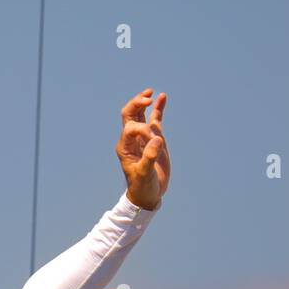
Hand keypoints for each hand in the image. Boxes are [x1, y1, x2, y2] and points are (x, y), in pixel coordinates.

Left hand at [115, 89, 168, 210]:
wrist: (148, 194)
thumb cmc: (142, 186)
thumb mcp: (144, 174)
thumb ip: (149, 157)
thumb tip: (156, 139)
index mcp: (125, 146)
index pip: (131, 127)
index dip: (143, 129)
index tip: (155, 141)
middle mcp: (132, 139)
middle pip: (129, 114)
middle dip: (137, 103)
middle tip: (148, 97)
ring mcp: (143, 137)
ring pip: (140, 114)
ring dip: (144, 102)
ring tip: (151, 93)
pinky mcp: (154, 139)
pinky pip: (155, 120)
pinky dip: (158, 108)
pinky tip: (162, 97)